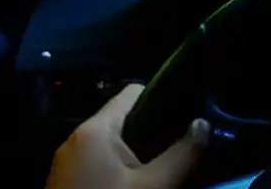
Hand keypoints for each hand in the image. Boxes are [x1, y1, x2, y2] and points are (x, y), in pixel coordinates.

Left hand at [46, 84, 209, 188]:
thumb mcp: (152, 188)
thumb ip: (182, 156)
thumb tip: (203, 125)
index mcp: (96, 130)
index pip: (134, 92)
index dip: (163, 98)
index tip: (187, 116)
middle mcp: (78, 138)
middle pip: (124, 119)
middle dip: (154, 131)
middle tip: (180, 147)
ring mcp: (69, 160)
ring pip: (113, 143)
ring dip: (138, 153)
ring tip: (163, 168)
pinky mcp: (67, 180)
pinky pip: (100, 161)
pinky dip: (121, 168)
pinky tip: (138, 184)